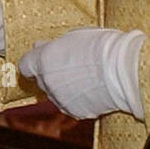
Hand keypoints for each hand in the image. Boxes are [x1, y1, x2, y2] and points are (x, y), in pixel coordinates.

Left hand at [18, 27, 145, 119]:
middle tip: (69, 65)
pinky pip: (70, 105)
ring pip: (55, 94)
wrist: (124, 70)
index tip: (40, 60)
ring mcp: (61, 99)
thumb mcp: (72, 37)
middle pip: (41, 80)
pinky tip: (91, 88)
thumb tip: (40, 47)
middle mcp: (48, 82)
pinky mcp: (75, 112)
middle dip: (51, 74)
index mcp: (44, 60)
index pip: (25, 66)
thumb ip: (52, 46)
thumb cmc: (101, 47)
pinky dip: (77, 99)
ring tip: (85, 76)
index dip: (32, 63)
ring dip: (63, 87)